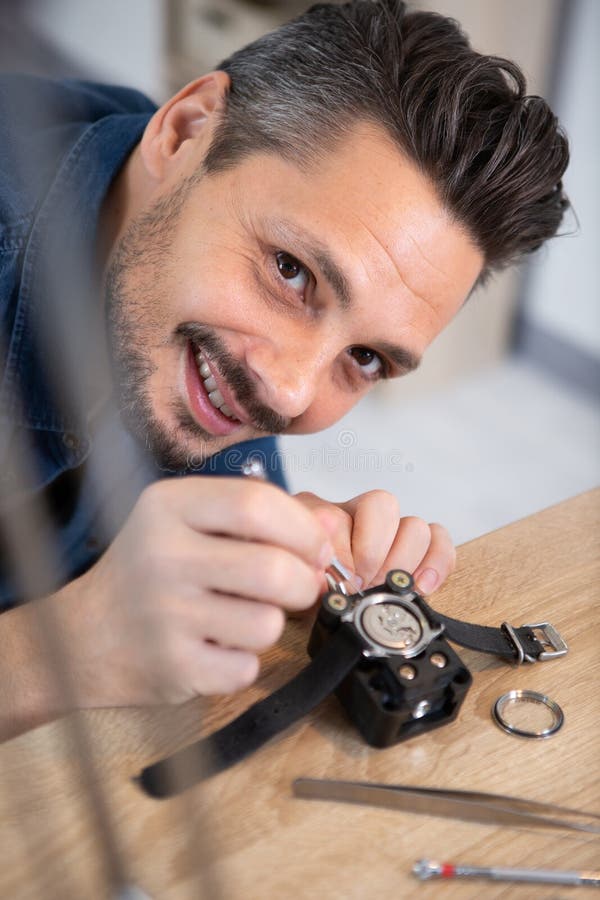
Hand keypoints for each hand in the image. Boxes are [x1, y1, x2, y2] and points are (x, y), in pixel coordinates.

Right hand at [41, 478, 332, 709]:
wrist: (86, 635)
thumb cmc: (152, 571)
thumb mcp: (192, 523)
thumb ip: (261, 518)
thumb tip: (334, 530)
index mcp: (168, 506)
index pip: (256, 504)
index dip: (303, 529)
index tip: (317, 548)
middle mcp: (162, 554)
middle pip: (272, 568)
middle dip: (303, 584)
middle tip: (300, 589)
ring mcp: (164, 613)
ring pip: (266, 623)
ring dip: (270, 625)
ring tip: (244, 618)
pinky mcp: (172, 665)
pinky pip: (246, 667)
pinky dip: (245, 662)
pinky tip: (218, 647)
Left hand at [295, 490, 455, 593]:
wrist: (303, 593)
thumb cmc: (300, 579)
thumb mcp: (292, 573)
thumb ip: (306, 568)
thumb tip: (336, 575)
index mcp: (321, 514)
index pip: (340, 513)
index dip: (342, 552)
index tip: (338, 582)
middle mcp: (358, 516)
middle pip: (385, 506)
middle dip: (374, 554)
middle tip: (363, 584)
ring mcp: (389, 531)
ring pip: (416, 526)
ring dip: (403, 562)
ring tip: (386, 587)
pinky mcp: (416, 551)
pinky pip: (438, 541)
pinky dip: (437, 563)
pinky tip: (421, 586)